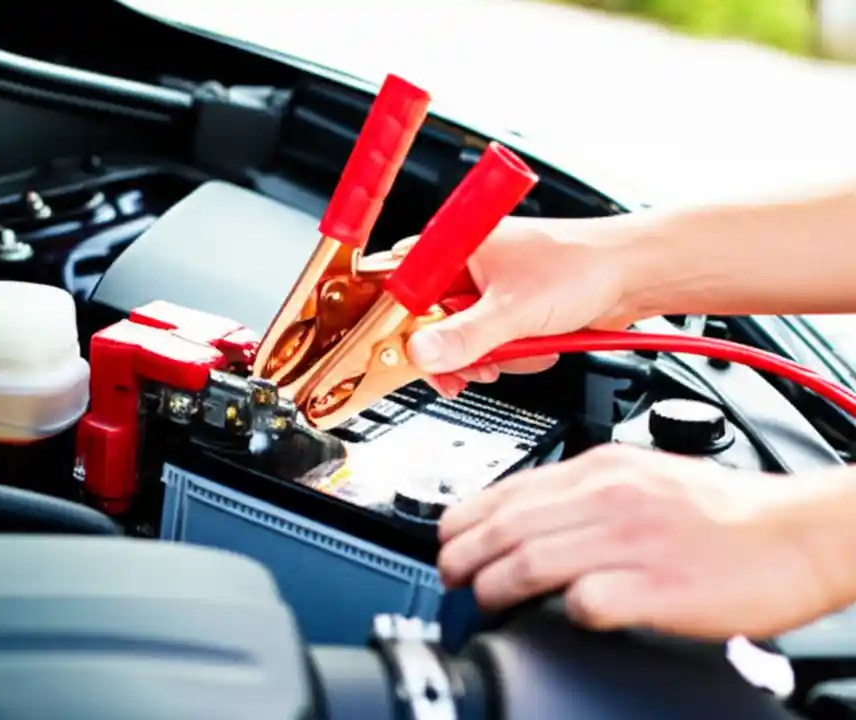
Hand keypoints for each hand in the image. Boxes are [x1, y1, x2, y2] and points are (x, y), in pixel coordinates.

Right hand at [400, 215, 640, 396]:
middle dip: (455, 350)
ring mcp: (492, 287)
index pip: (405, 282)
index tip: (411, 347)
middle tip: (465, 367)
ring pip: (465, 336)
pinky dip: (511, 353)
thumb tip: (422, 354)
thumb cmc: (583, 265)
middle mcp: (471, 263)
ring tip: (514, 352)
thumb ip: (465, 337)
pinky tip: (533, 347)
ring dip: (489, 355)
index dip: (403, 319)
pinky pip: (492, 341)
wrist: (633, 275)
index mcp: (459, 244)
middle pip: (434, 318)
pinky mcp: (513, 308)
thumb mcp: (513, 310)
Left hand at [437, 444, 849, 639]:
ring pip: (529, 562)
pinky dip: (563, 611)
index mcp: (601, 468)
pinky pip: (586, 602)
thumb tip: (523, 518)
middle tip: (450, 577)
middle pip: (506, 528)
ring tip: (484, 600)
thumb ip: (581, 492)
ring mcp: (630, 541)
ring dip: (495, 586)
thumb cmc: (723, 514)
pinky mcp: (654, 586)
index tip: (445, 539)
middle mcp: (609, 497)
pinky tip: (559, 617)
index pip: (506, 491)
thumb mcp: (640, 475)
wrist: (796, 534)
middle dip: (462, 556)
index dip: (462, 520)